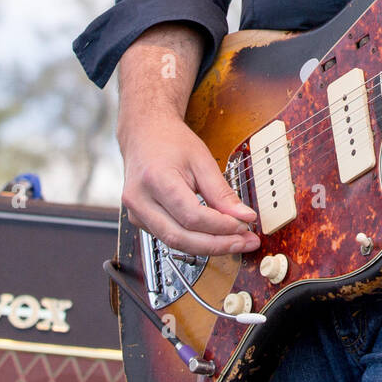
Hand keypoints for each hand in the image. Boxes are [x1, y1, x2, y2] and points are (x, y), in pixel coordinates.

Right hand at [119, 109, 260, 257]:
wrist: (145, 134)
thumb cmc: (170, 142)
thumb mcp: (202, 160)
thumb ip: (222, 192)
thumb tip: (243, 216)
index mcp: (156, 180)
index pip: (192, 216)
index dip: (221, 226)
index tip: (244, 225)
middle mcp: (140, 200)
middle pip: (181, 237)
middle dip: (217, 244)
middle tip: (245, 242)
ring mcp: (136, 213)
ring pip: (174, 243)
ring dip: (207, 246)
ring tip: (235, 241)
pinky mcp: (139, 220)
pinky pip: (169, 238)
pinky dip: (193, 240)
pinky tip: (214, 237)